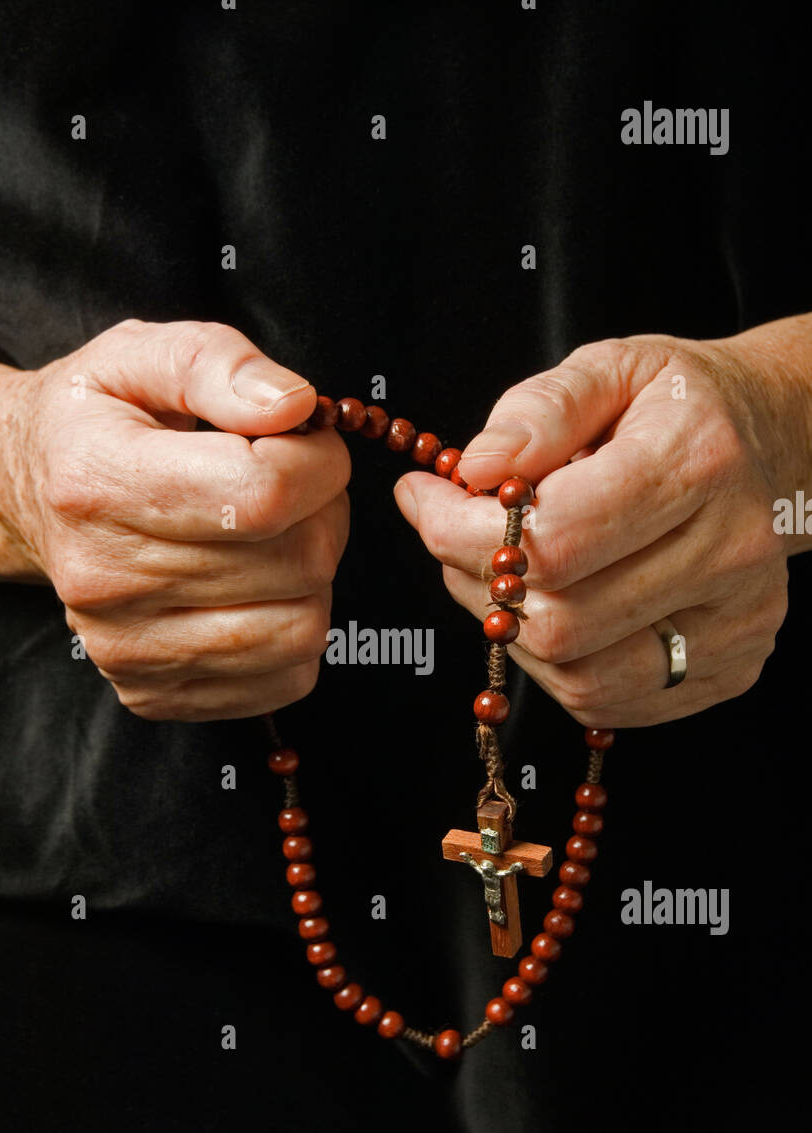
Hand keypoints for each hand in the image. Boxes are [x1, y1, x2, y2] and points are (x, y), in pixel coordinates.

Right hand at [7, 319, 349, 718]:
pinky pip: (285, 680)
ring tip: (279, 535)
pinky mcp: (151, 691)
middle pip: (297, 563)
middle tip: (296, 485)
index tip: (308, 440)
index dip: (318, 463)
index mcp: (97, 481)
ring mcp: (124, 647)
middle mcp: (102, 577)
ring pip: (303, 628)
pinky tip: (262, 588)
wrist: (27, 490)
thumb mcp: (141, 354)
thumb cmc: (95, 420)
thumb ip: (219, 365)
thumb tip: (293, 406)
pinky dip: (296, 630)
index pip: (262, 495)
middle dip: (324, 513)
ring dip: (317, 576)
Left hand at [394, 321, 811, 726]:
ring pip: (580, 678)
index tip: (424, 502)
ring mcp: (738, 621)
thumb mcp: (610, 368)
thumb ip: (538, 410)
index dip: (462, 533)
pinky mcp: (731, 667)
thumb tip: (475, 470)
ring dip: (513, 634)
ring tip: (502, 577)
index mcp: (698, 462)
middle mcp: (730, 551)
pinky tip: (552, 609)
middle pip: (562, 622)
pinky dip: (557, 668)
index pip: (555, 538)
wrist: (769, 442)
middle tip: (456, 541)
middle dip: (480, 586)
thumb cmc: (678, 406)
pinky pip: (610, 702)